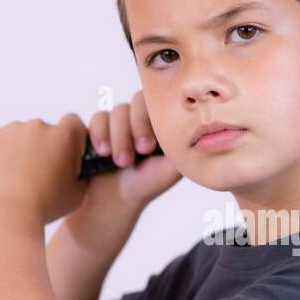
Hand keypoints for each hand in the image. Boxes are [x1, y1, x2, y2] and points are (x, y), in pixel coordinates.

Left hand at [0, 112, 87, 224]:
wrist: (8, 214)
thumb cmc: (44, 206)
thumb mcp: (78, 193)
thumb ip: (81, 172)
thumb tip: (77, 166)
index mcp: (64, 135)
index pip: (73, 123)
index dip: (71, 138)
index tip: (66, 153)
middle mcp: (39, 126)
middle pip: (45, 130)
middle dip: (45, 147)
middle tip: (41, 174)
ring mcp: (12, 129)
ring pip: (21, 136)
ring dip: (23, 150)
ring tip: (20, 178)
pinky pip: (0, 141)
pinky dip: (2, 154)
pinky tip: (5, 175)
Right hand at [83, 90, 180, 213]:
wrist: (118, 199)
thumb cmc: (148, 184)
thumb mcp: (172, 168)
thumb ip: (183, 147)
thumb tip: (200, 131)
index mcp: (163, 123)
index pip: (161, 103)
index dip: (152, 120)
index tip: (149, 148)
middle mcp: (144, 117)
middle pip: (139, 100)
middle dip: (136, 127)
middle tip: (139, 152)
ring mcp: (122, 119)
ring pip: (118, 110)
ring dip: (119, 136)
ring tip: (121, 162)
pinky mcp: (101, 125)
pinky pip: (99, 117)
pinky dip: (100, 133)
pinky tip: (103, 152)